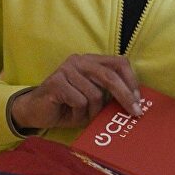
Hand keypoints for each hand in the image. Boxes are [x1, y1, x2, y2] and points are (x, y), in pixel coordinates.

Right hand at [11, 54, 140, 130]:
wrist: (35, 112)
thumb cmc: (67, 107)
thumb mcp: (93, 100)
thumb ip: (109, 96)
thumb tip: (134, 102)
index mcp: (91, 61)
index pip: (119, 63)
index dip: (131, 80)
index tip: (138, 99)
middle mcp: (80, 60)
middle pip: (110, 76)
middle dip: (125, 96)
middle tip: (135, 113)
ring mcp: (67, 69)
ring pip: (95, 94)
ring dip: (91, 112)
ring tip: (81, 114)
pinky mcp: (56, 81)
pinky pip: (79, 101)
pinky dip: (78, 113)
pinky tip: (68, 112)